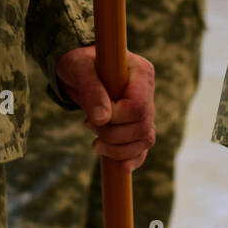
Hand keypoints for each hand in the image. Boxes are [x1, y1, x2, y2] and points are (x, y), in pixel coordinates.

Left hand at [55, 45, 155, 171]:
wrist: (80, 68)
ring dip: (118, 150)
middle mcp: (148, 90)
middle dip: (112, 135)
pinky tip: (120, 166)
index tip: (92, 116)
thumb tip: (102, 118)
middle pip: (142, 126)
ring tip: (95, 143)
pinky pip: (143, 147)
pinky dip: (132, 159)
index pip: (138, 106)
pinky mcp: (138, 124)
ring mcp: (146, 108)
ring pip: (145, 140)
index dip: (116, 118)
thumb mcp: (78, 68)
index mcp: (141, 72)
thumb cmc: (79, 62)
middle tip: (88, 125)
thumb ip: (91, 89)